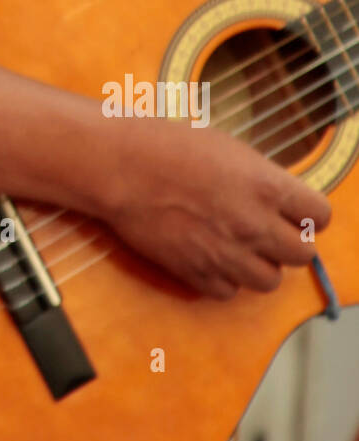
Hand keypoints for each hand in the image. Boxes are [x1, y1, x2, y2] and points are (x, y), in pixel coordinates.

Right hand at [100, 117, 330, 298]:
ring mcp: (224, 252)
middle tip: (268, 235)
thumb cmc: (169, 148)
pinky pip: (227, 292)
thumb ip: (261, 180)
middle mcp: (253, 224)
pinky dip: (223, 281)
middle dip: (288, 245)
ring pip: (269, 281)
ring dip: (258, 267)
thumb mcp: (231, 151)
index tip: (293, 214)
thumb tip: (276, 200)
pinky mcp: (194, 271)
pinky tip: (211, 261)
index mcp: (267, 187)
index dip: (308, 216)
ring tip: (240, 251)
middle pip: (301, 254)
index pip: (320, 216)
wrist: (121, 168)